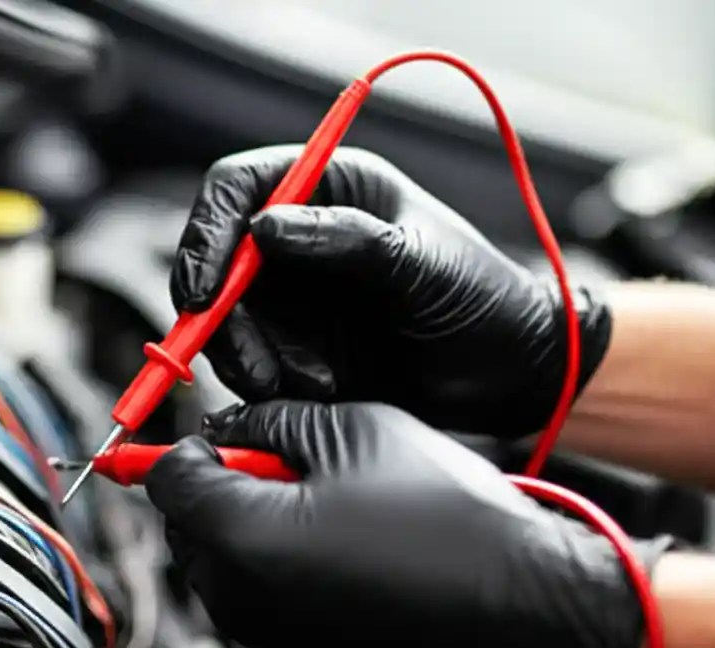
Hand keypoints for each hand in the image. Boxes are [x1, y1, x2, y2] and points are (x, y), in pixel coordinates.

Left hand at [144, 401, 666, 647]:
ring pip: (224, 562)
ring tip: (322, 493)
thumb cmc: (446, 517)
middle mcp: (242, 599)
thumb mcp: (348, 429)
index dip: (187, 443)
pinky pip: (265, 596)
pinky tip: (342, 535)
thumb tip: (228, 428)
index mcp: (239, 537)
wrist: (523, 606)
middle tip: (279, 456)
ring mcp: (275, 635)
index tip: (218, 430)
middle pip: (186, 526)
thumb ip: (266, 422)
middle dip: (216, 484)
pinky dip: (280, 561)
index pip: (166, 480)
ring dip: (248, 521)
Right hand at [171, 146, 611, 436]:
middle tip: (249, 365)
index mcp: (329, 189)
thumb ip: (346, 240)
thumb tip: (263, 228)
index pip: (237, 188)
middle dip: (221, 318)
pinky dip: (268, 383)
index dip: (207, 233)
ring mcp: (290, 295)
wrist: (510, 375)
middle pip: (214, 262)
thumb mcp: (422, 263)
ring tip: (310, 384)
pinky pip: (248, 362)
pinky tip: (318, 392)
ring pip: (224, 322)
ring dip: (250, 359)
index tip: (204, 291)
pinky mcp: (290, 347)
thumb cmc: (483, 299)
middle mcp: (297, 236)